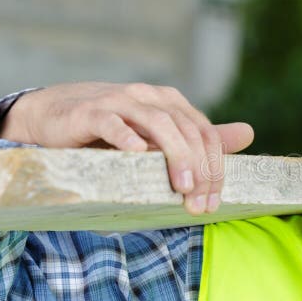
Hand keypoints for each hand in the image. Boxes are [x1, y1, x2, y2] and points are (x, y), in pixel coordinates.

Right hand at [0, 82, 253, 214]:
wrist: (52, 117)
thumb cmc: (110, 131)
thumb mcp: (158, 136)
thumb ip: (200, 138)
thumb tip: (249, 133)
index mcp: (171, 103)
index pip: (205, 134)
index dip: (215, 168)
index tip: (214, 202)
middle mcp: (150, 97)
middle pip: (187, 130)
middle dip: (199, 168)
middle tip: (199, 202)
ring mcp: (120, 101)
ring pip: (158, 123)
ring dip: (174, 155)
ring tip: (182, 186)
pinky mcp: (90, 111)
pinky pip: (112, 122)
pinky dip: (127, 136)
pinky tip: (138, 154)